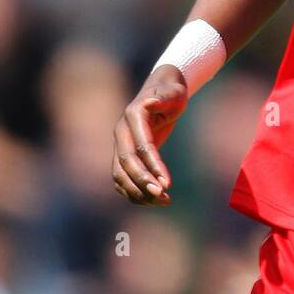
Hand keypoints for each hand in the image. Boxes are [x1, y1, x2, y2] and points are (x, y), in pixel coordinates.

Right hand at [111, 66, 188, 205]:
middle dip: (143, 182)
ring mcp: (120, 144)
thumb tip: (151, 101)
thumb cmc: (171, 93)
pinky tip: (154, 200)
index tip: (168, 183)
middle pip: (125, 163)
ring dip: (138, 192)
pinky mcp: (123, 156)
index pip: (141, 146)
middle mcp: (122, 132)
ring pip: (120, 175)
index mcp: (133, 115)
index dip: (153, 165)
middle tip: (163, 196)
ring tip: (163, 201)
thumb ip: (163, 97)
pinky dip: (135, 192)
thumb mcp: (173, 93)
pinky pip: (123, 179)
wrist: (161, 91)